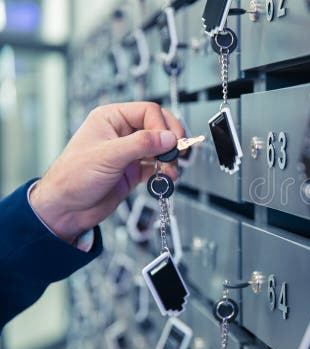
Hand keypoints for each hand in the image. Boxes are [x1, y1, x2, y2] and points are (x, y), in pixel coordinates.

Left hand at [29, 102, 184, 242]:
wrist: (66, 209)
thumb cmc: (72, 178)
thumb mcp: (108, 156)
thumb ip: (141, 144)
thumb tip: (168, 137)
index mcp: (111, 118)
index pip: (148, 111)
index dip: (162, 126)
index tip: (169, 143)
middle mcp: (122, 132)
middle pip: (159, 126)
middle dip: (171, 140)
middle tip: (177, 154)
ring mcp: (130, 151)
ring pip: (161, 147)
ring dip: (170, 158)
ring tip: (171, 170)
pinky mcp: (135, 169)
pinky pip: (158, 165)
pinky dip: (166, 171)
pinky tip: (165, 178)